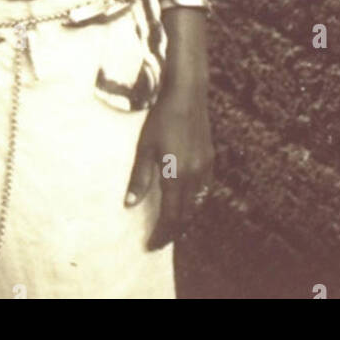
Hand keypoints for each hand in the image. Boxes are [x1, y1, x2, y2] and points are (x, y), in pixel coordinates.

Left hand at [125, 84, 212, 250]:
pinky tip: (186, 200)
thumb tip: (130, 204)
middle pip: (187, 214)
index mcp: (177, 174)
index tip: (151, 246)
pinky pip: (204, 189)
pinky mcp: (209, 157)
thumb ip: (140, 177)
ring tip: (172, 226)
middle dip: (174, 231)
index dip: (161, 234)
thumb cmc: (161, 118)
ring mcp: (205, 166)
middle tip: (160, 241)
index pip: (171, 216)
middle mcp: (195, 175)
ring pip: (197, 203)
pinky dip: (195, 201)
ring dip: (186, 217)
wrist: (187, 94)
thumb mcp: (145, 147)